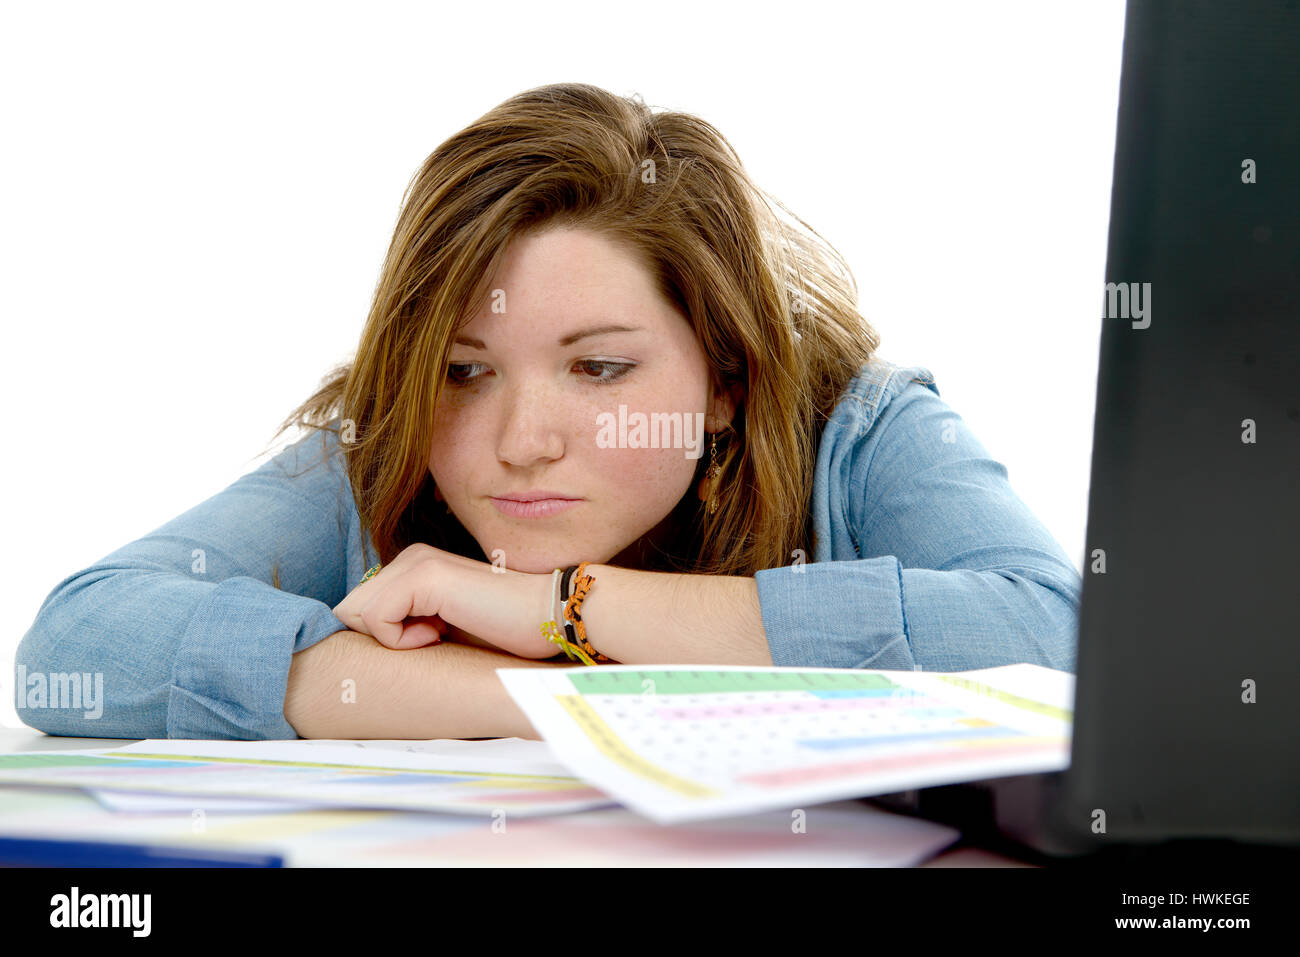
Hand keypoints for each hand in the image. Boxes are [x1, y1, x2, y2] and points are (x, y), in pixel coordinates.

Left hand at [332, 543, 559, 657]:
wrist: (549, 616)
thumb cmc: (505, 631)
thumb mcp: (445, 628)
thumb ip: (407, 623)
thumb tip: (362, 640)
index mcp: (416, 565)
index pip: (360, 606)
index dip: (382, 637)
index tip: (429, 640)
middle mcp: (411, 556)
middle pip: (351, 609)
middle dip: (381, 637)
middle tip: (433, 638)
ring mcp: (416, 562)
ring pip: (357, 613)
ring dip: (394, 638)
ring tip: (440, 635)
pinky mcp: (423, 576)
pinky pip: (376, 619)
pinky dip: (402, 640)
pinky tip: (441, 633)